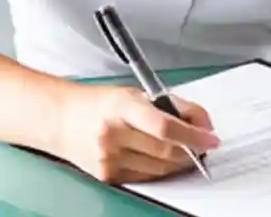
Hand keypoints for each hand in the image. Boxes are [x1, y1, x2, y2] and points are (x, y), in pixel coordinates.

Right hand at [57, 84, 219, 183]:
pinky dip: (162, 169)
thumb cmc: (98, 104)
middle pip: (166, 150)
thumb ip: (171, 105)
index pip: (164, 126)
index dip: (193, 135)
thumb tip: (202, 123)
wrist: (59, 120)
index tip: (210, 137)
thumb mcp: (134, 94)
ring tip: (187, 150)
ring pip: (160, 168)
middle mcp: (113, 134)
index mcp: (121, 106)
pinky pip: (146, 177)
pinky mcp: (107, 175)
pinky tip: (164, 159)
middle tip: (203, 144)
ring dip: (180, 161)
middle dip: (192, 149)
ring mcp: (109, 158)